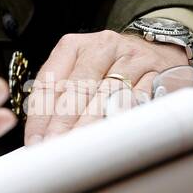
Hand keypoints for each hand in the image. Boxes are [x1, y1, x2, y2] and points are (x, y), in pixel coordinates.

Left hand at [22, 30, 191, 145]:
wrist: (157, 50)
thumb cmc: (110, 66)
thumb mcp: (79, 70)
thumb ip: (58, 96)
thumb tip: (39, 134)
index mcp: (74, 46)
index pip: (50, 82)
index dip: (40, 114)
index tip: (35, 140)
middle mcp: (102, 47)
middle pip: (77, 89)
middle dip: (63, 123)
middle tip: (55, 147)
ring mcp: (131, 59)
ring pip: (107, 95)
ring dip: (92, 124)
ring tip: (79, 147)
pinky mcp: (156, 74)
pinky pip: (138, 100)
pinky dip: (124, 119)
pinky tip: (114, 136)